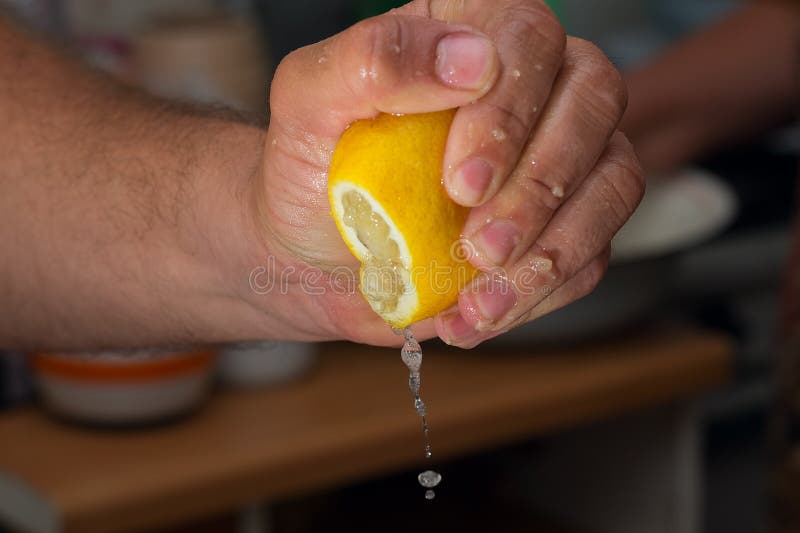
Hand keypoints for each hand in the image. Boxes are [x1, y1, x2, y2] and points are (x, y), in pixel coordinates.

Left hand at [250, 0, 643, 346]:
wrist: (311, 257)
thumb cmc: (309, 172)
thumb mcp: (307, 104)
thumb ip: (373, 60)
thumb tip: (470, 57)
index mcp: (470, 32)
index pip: (529, 39)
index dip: (509, 113)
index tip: (459, 185)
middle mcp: (531, 86)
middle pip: (597, 101)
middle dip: (542, 186)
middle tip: (478, 247)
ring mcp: (556, 157)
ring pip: (615, 182)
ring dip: (554, 250)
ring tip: (478, 298)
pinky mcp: (560, 224)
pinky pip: (593, 254)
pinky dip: (541, 294)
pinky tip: (475, 312)